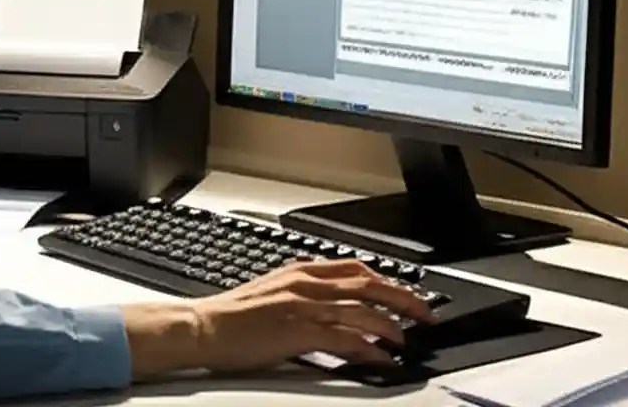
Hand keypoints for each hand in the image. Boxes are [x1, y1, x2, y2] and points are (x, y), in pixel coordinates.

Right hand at [123, 260, 434, 378]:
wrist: (202, 327)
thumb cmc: (230, 317)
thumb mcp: (270, 293)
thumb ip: (301, 294)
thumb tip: (327, 307)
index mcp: (299, 271)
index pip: (354, 267)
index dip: (386, 279)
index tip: (403, 291)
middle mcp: (305, 283)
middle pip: (368, 283)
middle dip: (403, 298)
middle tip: (424, 314)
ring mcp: (304, 306)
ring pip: (363, 310)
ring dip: (392, 326)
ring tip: (407, 340)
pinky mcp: (300, 331)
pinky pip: (347, 339)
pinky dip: (371, 350)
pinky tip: (383, 360)